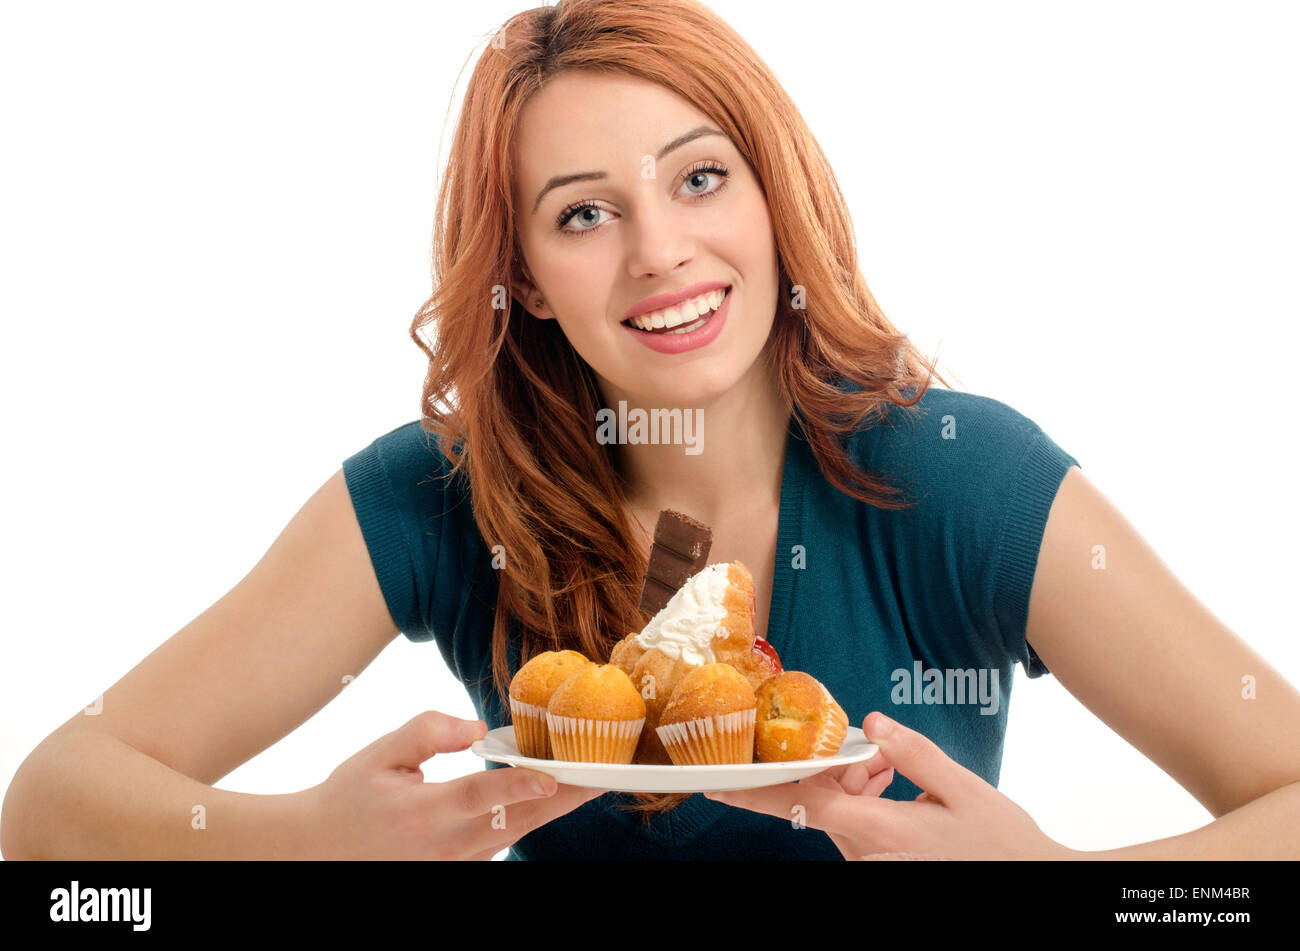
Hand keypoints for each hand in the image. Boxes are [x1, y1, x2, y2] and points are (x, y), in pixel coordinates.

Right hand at [304, 710, 601, 858]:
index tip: (551, 774)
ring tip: (591, 777)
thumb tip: (478, 729)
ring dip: (553, 807)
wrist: (319, 851)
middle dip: (563, 798)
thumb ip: (428, 732)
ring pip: (516, 833)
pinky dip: (530, 816)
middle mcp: (443, 846)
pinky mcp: (460, 867)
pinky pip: (504, 841)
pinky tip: (553, 793)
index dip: (517, 784)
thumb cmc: (350, 797)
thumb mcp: (379, 754)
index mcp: (421, 814)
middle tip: (602, 775)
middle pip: (516, 820)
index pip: (479, 798)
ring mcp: (454, 863)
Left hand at [705, 712, 1076, 859]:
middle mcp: (867, 857)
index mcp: (881, 832)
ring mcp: (873, 869)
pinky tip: (900, 791)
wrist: (1031, 881)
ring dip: (858, 786)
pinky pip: (856, 830)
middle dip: (838, 769)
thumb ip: (913, 751)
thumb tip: (872, 723)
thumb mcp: (962, 787)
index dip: (756, 791)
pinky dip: (869, 804)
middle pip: (823, 803)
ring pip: (840, 815)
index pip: (802, 804)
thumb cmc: (1002, 842)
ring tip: (900, 775)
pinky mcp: (881, 871)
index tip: (716, 785)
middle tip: (884, 757)